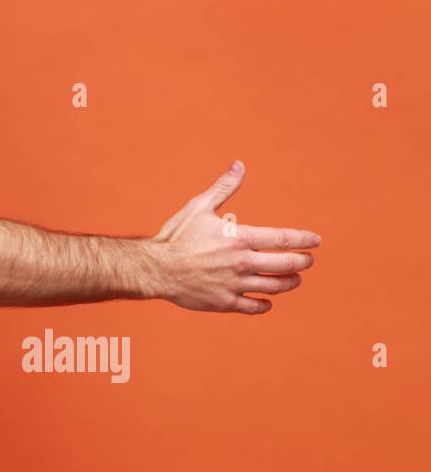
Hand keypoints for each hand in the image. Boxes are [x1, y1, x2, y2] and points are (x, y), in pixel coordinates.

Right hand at [146, 160, 321, 314]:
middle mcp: (243, 263)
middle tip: (308, 260)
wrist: (154, 267)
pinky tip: (267, 301)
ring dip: (290, 282)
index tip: (316, 241)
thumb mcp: (199, 206)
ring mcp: (235, 285)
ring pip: (275, 287)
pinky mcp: (225, 303)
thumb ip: (223, 187)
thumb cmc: (176, 235)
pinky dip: (265, 304)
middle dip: (303, 262)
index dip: (305, 240)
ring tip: (294, 279)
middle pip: (287, 265)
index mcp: (240, 238)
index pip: (284, 239)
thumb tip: (239, 165)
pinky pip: (253, 307)